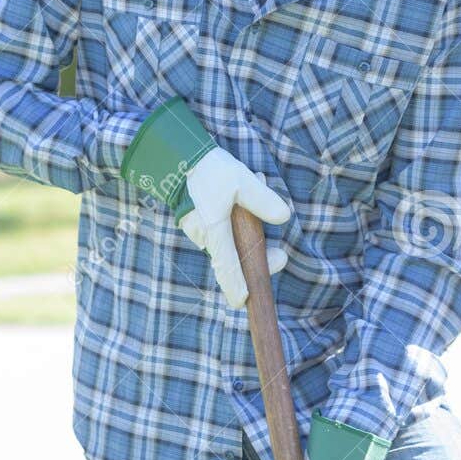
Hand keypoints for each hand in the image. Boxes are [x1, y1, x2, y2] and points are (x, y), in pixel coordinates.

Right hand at [177, 147, 289, 306]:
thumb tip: (283, 217)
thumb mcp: (242, 180)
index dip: (235, 285)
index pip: (227, 266)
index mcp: (214, 230)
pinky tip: (244, 209)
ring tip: (264, 219)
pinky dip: (236, 231)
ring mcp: (201, 231)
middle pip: (233, 260)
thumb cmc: (208, 170)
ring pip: (228, 246)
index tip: (242, 301)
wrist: (177, 158)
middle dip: (257, 261)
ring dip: (248, 239)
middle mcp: (205, 236)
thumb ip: (263, 200)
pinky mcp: (200, 223)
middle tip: (281, 257)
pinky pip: (222, 235)